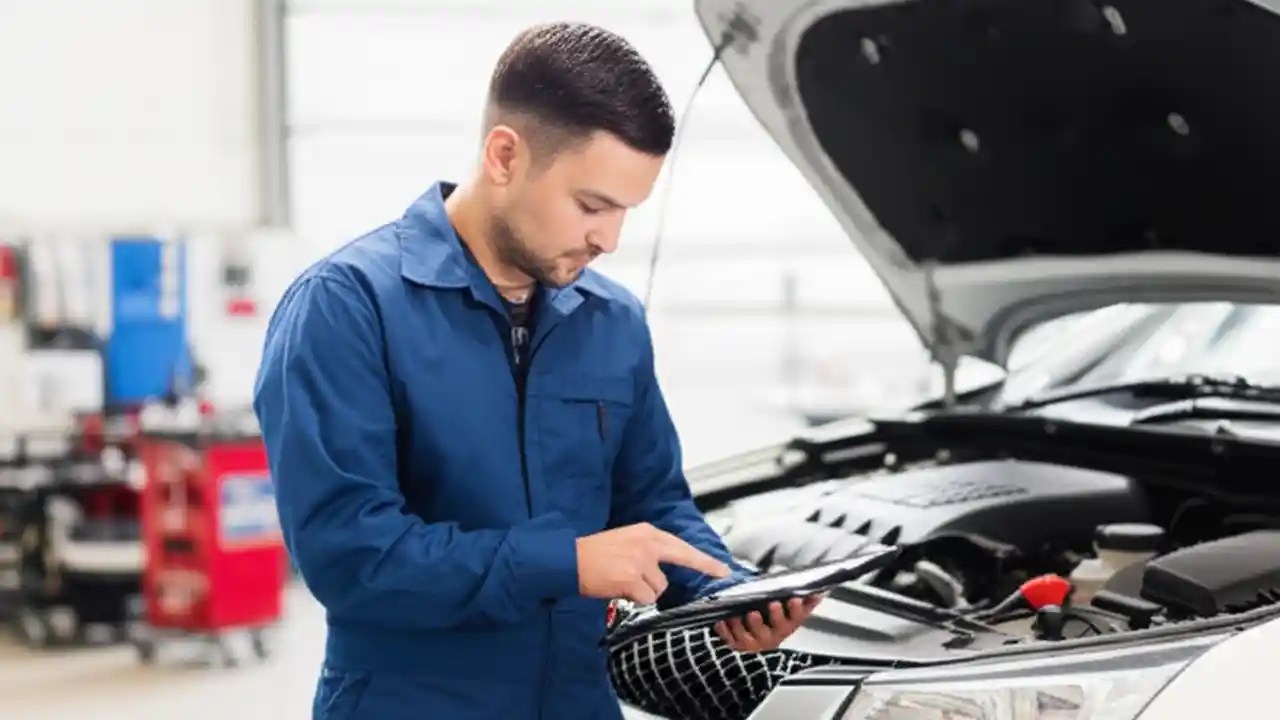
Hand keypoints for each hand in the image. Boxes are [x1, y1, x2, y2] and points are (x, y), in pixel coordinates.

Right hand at [577, 523, 730, 603]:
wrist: (568, 560)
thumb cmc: (594, 554)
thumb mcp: (625, 541)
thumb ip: (648, 551)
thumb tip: (665, 572)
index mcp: (646, 532)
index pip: (681, 546)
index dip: (703, 560)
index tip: (722, 569)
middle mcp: (647, 544)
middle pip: (681, 560)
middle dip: (700, 568)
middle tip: (719, 573)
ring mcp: (640, 562)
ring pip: (659, 588)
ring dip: (644, 590)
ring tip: (622, 581)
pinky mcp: (632, 579)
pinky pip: (645, 598)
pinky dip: (633, 598)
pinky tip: (618, 588)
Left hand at [714, 594, 823, 652]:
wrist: (756, 635)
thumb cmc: (775, 618)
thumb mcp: (789, 610)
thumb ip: (804, 601)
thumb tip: (819, 592)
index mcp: (787, 626)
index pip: (795, 618)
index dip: (796, 610)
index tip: (794, 599)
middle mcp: (772, 637)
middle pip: (774, 630)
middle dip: (774, 617)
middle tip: (772, 605)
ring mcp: (754, 642)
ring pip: (750, 636)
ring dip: (746, 626)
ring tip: (741, 614)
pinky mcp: (737, 644)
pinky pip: (730, 639)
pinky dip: (725, 631)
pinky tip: (721, 621)